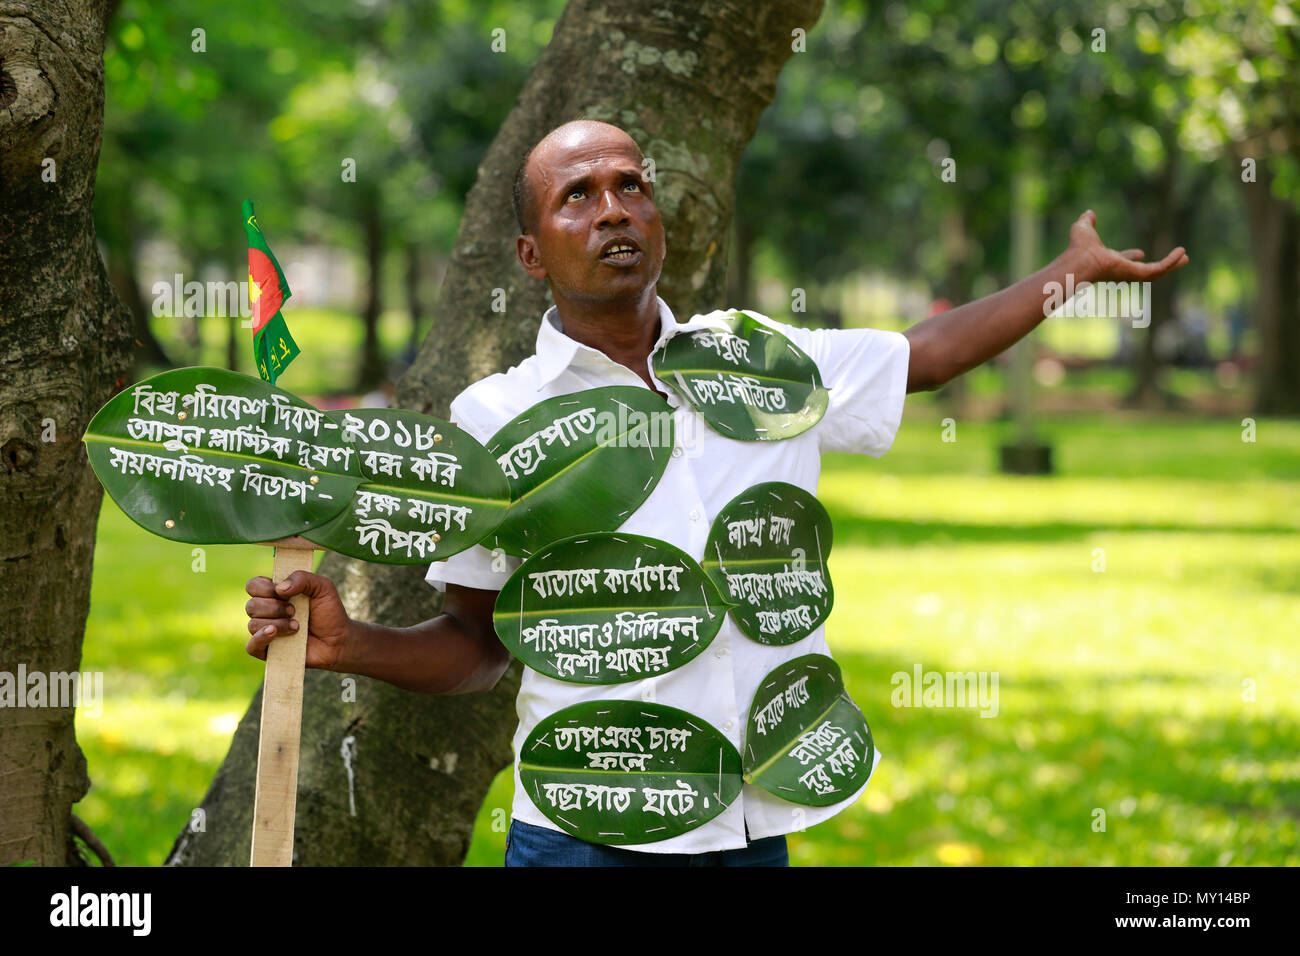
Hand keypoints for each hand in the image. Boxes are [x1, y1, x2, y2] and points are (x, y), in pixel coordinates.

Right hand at [244, 571, 351, 669]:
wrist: (339, 640)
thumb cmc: (329, 612)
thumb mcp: (322, 587)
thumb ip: (302, 578)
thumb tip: (279, 589)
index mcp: (275, 594)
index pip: (253, 586)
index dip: (263, 587)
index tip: (282, 592)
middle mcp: (267, 612)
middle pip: (252, 605)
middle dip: (274, 607)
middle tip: (294, 611)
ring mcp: (266, 632)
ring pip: (253, 625)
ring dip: (277, 623)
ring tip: (297, 626)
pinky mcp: (268, 651)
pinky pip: (251, 647)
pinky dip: (260, 638)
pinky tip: (274, 633)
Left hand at [1067, 209, 1187, 283]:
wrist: (1079, 261)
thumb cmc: (1078, 247)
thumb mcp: (1083, 228)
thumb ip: (1087, 221)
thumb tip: (1089, 212)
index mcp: (1109, 261)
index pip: (1123, 261)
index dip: (1130, 257)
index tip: (1140, 253)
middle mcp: (1120, 270)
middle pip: (1144, 270)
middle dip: (1159, 266)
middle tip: (1173, 260)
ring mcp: (1130, 274)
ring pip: (1156, 272)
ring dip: (1171, 265)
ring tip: (1185, 257)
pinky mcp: (1137, 274)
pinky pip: (1158, 269)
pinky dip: (1171, 262)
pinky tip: (1182, 253)